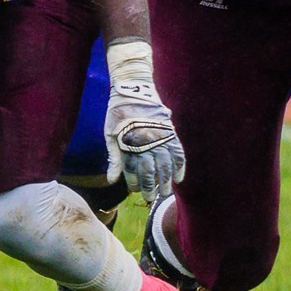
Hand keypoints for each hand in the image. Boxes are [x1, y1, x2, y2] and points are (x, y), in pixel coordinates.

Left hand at [103, 40, 184, 204]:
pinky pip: (179, 154)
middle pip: (151, 172)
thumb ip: (114, 159)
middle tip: (151, 198)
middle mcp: (146, 143)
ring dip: (166, 181)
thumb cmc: (117, 114)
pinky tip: (179, 178)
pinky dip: (180, 167)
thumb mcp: (110, 135)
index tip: (134, 189)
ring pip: (166, 166)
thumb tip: (111, 181)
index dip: (134, 182)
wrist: (133, 91)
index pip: (133, 171)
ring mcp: (160, 138)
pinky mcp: (170, 133)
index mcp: (129, 144)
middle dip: (151, 187)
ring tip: (165, 193)